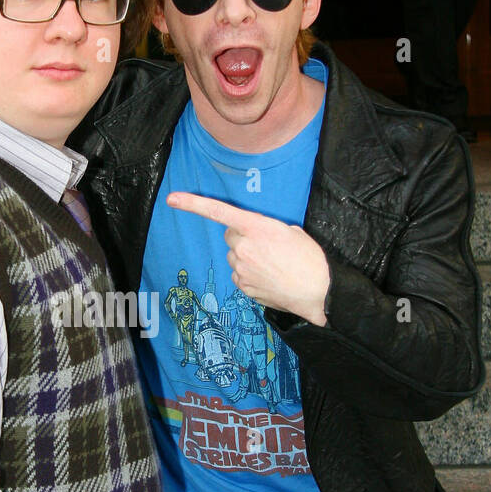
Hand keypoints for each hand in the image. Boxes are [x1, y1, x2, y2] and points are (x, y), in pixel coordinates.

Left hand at [167, 192, 330, 326]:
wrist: (317, 292)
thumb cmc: (310, 260)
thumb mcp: (291, 232)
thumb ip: (266, 229)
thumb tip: (256, 236)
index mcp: (256, 228)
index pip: (220, 211)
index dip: (194, 204)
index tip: (173, 199)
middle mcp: (243, 247)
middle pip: (230, 236)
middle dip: (243, 237)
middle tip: (266, 245)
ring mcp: (240, 269)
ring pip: (235, 256)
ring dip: (247, 257)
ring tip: (273, 264)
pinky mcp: (242, 286)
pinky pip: (239, 274)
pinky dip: (250, 274)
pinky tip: (269, 277)